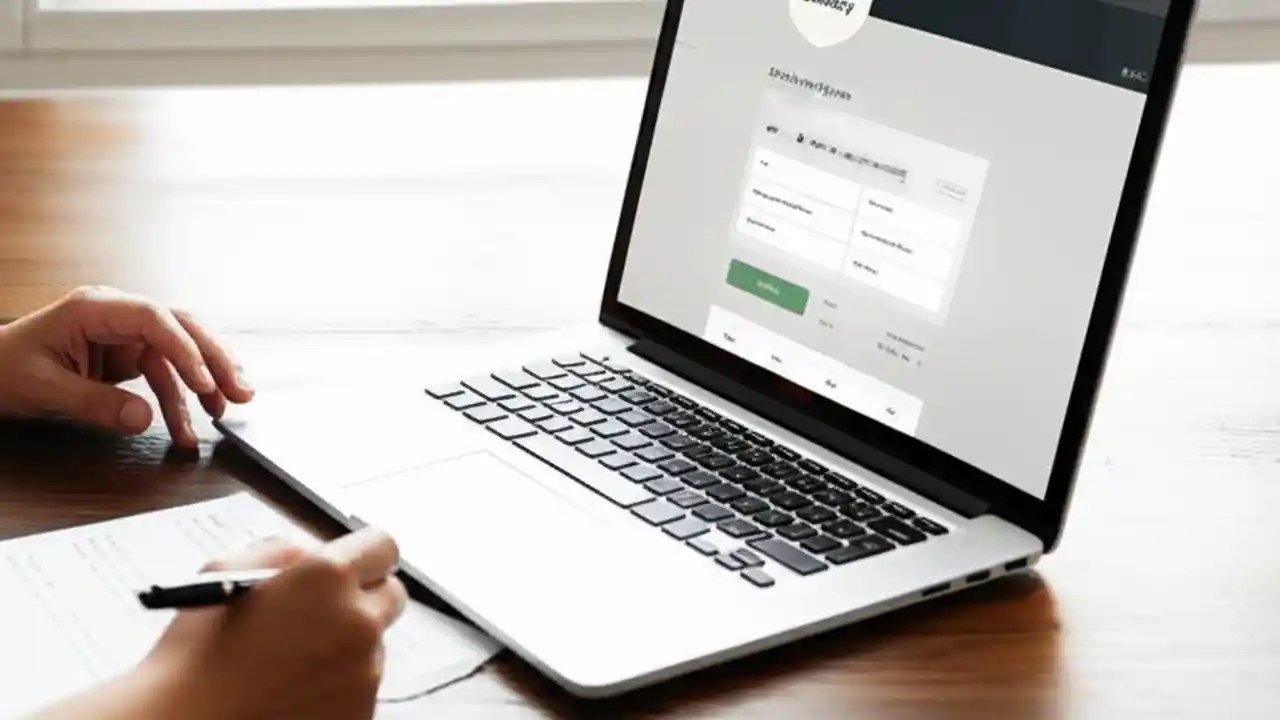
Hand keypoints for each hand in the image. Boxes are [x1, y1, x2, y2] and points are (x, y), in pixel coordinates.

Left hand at [0, 286, 252, 446]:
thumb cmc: (3, 370)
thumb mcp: (43, 389)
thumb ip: (94, 404)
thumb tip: (143, 419)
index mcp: (94, 308)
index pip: (155, 319)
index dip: (186, 350)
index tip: (205, 383)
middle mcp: (117, 314)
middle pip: (182, 327)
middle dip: (215, 359)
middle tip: (242, 390)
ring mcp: (124, 334)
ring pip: (181, 351)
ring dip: (207, 381)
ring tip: (228, 409)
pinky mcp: (127, 355)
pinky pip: (164, 374)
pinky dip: (181, 398)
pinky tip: (192, 423)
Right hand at [30, 530, 408, 719]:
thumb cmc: (195, 652)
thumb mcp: (227, 571)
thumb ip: (285, 550)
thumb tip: (316, 551)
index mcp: (328, 577)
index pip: (384, 546)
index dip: (366, 553)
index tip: (354, 563)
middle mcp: (357, 621)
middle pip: (392, 594)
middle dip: (364, 597)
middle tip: (327, 610)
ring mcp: (365, 672)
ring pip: (375, 643)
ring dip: (349, 644)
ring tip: (295, 659)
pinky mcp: (361, 711)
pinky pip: (362, 685)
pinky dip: (340, 684)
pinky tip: (296, 687)